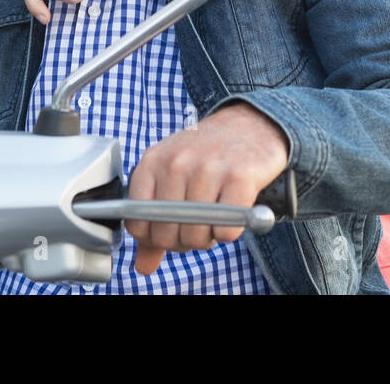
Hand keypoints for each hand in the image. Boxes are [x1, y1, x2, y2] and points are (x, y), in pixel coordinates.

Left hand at [125, 103, 288, 275]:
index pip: (136, 222)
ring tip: (216, 217)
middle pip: (166, 234)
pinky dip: (230, 233)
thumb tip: (144, 266)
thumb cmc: (208, 154)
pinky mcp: (240, 177)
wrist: (252, 123)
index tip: (171, 231)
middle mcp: (177, 162)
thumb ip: (155, 222)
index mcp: (153, 161)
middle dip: (184, 241)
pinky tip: (233, 213)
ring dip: (209, 237)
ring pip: (196, 235)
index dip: (153, 238)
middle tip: (199, 225)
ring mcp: (208, 168)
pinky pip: (225, 231)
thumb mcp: (172, 177)